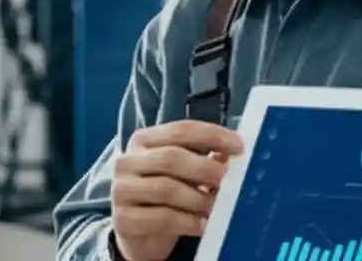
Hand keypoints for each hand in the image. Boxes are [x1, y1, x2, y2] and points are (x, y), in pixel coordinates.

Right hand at [111, 120, 244, 260]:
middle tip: (231, 181)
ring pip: (166, 189)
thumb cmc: (167, 192)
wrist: (138, 231)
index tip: (240, 146)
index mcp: (143, 139)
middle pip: (172, 158)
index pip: (181, 129)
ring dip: (200, 198)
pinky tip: (204, 225)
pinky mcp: (123, 219)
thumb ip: (206, 157)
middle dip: (207, 169)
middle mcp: (127, 161)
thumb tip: (235, 153)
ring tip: (220, 206)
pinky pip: (161, 218)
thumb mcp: (184, 171)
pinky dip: (188, 222)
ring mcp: (121, 190)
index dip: (213, 135)